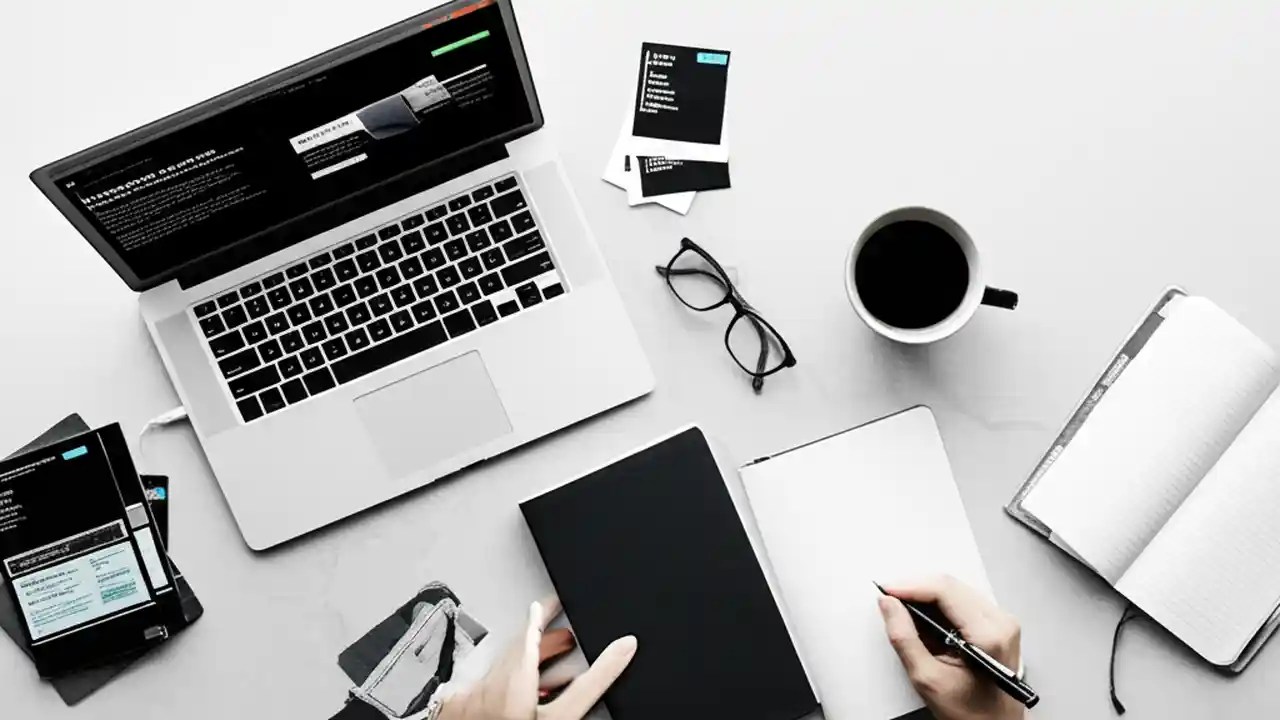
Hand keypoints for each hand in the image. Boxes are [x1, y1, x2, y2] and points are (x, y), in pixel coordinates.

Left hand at [438, 597, 636, 719]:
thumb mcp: (565, 715)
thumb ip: (594, 681)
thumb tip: (624, 648)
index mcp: (514, 677)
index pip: (528, 633)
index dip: (541, 617)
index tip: (549, 605)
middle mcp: (487, 684)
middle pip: (515, 650)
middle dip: (539, 641)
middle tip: (561, 637)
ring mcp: (470, 699)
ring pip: (499, 671)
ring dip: (524, 665)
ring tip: (548, 669)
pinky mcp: (460, 711)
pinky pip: (484, 689)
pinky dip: (504, 686)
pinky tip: (516, 698)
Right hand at [878, 576, 1025, 719]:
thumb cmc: (971, 713)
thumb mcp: (928, 679)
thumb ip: (905, 638)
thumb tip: (890, 606)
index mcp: (989, 635)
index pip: (945, 591)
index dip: (911, 586)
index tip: (887, 591)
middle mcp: (1001, 622)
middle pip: (951, 586)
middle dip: (916, 589)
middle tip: (890, 601)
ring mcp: (1002, 621)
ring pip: (956, 590)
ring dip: (926, 597)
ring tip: (905, 612)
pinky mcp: (997, 624)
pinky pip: (962, 601)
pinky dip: (939, 606)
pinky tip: (924, 619)